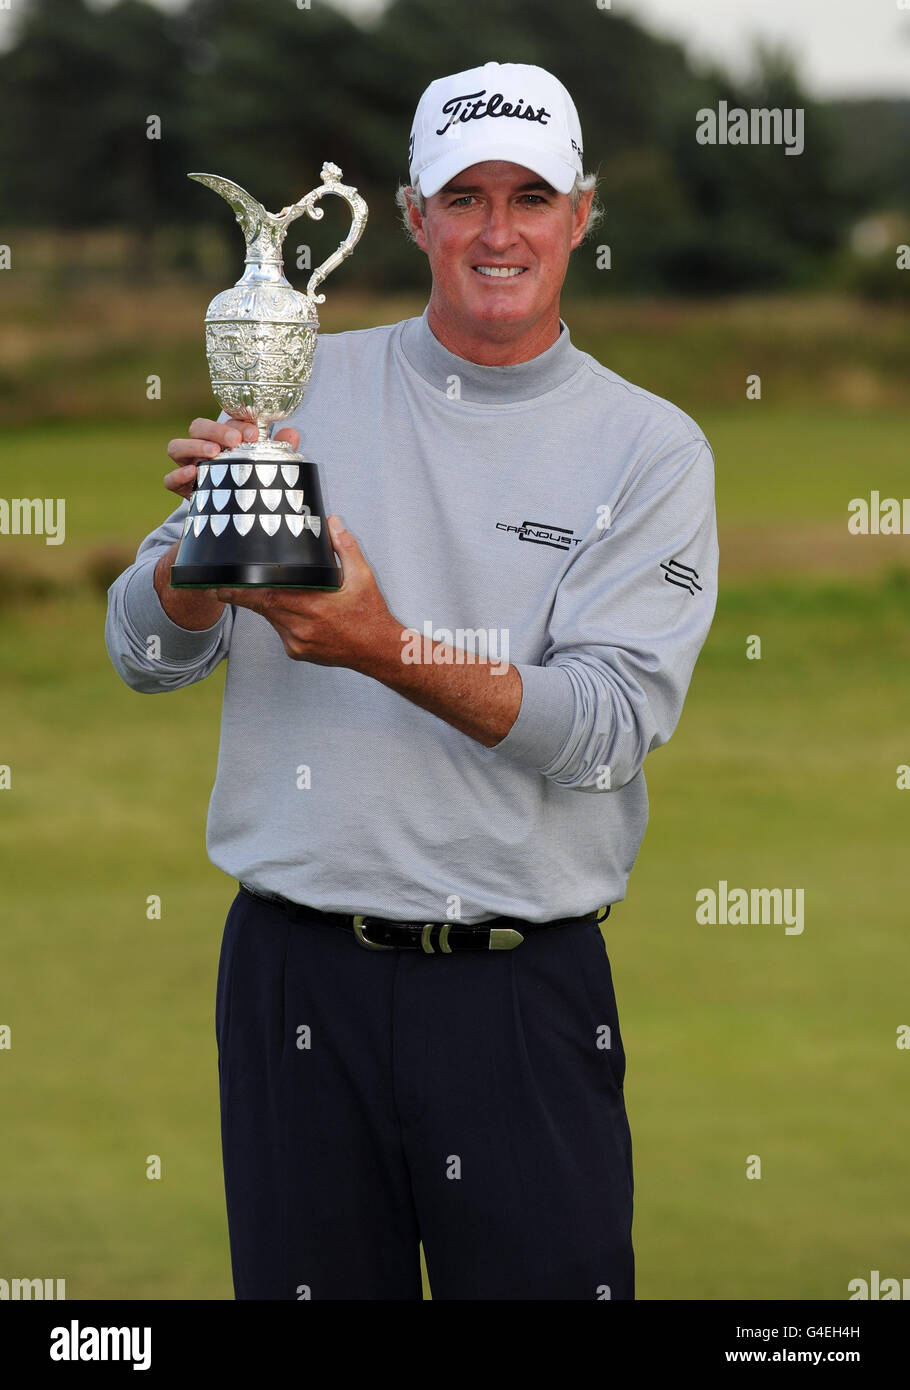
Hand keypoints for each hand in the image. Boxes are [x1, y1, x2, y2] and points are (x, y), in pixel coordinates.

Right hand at [163, 419, 300, 499]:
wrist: (235, 514)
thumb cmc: (249, 481)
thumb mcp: (265, 465)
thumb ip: (277, 449)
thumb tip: (292, 433)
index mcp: (222, 437)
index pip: (224, 420)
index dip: (237, 423)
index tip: (254, 433)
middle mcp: (201, 447)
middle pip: (196, 426)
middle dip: (214, 430)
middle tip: (234, 441)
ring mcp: (188, 466)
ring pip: (175, 447)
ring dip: (194, 446)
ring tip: (214, 453)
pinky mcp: (181, 488)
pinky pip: (168, 480)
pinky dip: (177, 475)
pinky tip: (193, 473)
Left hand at [207, 517, 400, 672]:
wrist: (379, 651)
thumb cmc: (371, 615)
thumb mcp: (363, 577)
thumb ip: (346, 548)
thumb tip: (333, 523)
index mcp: (314, 606)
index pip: (268, 596)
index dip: (242, 591)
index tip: (222, 585)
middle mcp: (302, 627)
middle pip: (262, 608)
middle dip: (243, 596)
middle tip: (222, 586)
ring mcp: (298, 643)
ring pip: (271, 619)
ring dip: (268, 606)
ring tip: (276, 594)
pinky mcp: (298, 653)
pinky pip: (281, 632)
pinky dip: (283, 620)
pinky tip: (298, 614)